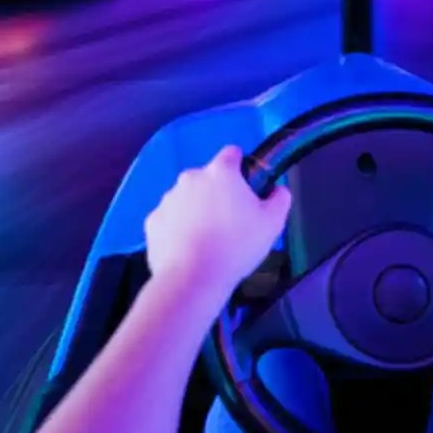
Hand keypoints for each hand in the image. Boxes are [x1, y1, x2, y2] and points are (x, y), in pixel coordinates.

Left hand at [145, 146, 291, 295]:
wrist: (192, 278)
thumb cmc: (237, 246)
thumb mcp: (273, 224)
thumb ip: (280, 199)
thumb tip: (278, 190)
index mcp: (221, 172)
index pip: (232, 153)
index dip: (241, 166)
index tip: (246, 186)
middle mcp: (190, 178)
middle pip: (208, 178)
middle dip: (218, 192)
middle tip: (230, 221)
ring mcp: (168, 199)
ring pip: (187, 198)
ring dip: (197, 210)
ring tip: (208, 240)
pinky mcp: (152, 220)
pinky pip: (170, 219)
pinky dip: (178, 228)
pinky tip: (189, 249)